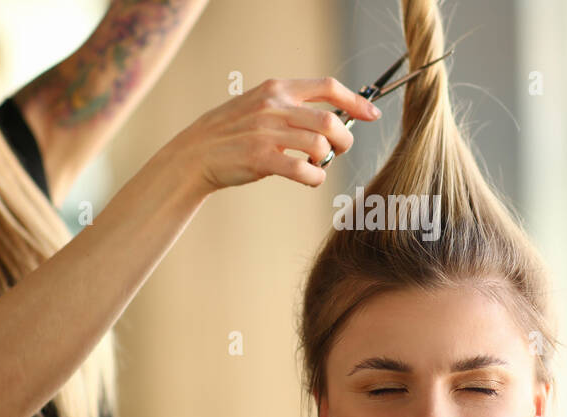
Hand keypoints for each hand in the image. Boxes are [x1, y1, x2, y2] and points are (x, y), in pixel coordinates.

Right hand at [163, 77, 381, 190]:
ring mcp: (267, 132)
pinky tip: (310, 179)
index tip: (371, 114)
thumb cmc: (233, 133)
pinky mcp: (260, 158)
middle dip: (346, 139)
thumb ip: (291, 107)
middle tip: (340, 150)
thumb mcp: (260, 105)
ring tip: (318, 166)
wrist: (195, 154)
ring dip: (328, 160)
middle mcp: (274, 106)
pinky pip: (303, 170)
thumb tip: (332, 118)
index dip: (355, 101)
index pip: (327, 87)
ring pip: (320, 146)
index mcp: (277, 89)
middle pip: (330, 120)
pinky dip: (315, 178)